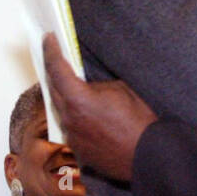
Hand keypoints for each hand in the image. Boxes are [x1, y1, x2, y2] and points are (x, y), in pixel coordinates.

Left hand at [41, 33, 156, 181]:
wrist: (148, 156)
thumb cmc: (140, 123)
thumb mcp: (122, 90)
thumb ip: (98, 85)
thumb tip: (89, 86)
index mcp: (78, 99)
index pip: (57, 69)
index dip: (51, 50)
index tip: (48, 38)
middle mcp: (68, 117)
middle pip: (52, 89)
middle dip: (54, 72)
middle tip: (57, 59)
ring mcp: (71, 135)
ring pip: (59, 109)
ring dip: (63, 95)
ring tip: (72, 86)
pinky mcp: (78, 149)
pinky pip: (70, 126)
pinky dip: (74, 115)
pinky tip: (86, 113)